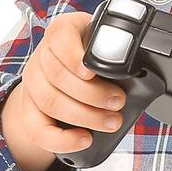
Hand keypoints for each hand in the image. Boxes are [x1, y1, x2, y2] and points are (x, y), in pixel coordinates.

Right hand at [2, 11, 127, 158]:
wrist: (65, 70)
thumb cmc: (91, 55)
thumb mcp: (102, 43)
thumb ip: (113, 50)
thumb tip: (142, 73)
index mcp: (62, 31)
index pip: (60, 38)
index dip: (74, 57)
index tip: (92, 71)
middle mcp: (43, 55)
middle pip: (57, 76)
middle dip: (93, 94)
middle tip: (118, 102)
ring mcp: (33, 82)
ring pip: (50, 102)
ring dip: (85, 116)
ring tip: (111, 121)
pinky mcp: (29, 108)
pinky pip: (36, 129)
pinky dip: (62, 139)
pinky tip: (84, 139)